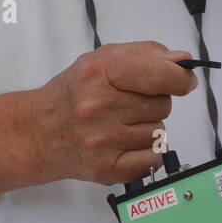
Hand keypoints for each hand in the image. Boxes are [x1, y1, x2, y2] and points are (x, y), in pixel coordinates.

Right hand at [27, 41, 198, 185]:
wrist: (37, 133)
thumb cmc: (73, 94)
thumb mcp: (102, 59)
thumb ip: (146, 54)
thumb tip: (183, 60)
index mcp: (100, 72)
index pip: (160, 75)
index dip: (181, 79)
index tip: (184, 81)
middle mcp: (99, 106)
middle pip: (163, 104)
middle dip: (154, 102)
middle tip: (127, 104)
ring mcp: (102, 140)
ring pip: (160, 131)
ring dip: (148, 128)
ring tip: (119, 125)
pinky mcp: (106, 168)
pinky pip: (153, 159)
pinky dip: (146, 153)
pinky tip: (125, 145)